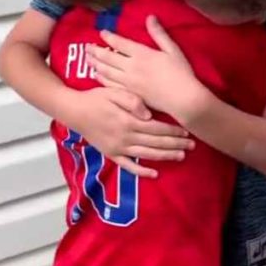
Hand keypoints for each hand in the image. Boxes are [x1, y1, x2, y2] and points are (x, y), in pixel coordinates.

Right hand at [67, 87, 193, 177]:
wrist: (73, 111)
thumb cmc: (95, 98)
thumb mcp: (113, 92)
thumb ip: (132, 101)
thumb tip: (149, 114)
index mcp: (128, 121)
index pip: (157, 128)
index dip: (173, 130)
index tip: (187, 131)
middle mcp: (125, 137)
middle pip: (156, 142)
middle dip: (176, 144)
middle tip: (192, 145)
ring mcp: (118, 148)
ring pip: (147, 155)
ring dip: (165, 156)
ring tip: (181, 156)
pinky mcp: (111, 154)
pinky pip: (128, 166)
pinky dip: (141, 171)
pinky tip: (155, 174)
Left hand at [87, 15, 208, 123]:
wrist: (183, 99)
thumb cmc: (181, 73)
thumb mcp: (173, 50)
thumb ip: (159, 34)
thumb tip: (150, 17)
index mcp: (142, 54)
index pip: (120, 43)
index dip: (109, 37)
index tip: (101, 33)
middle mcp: (131, 67)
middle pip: (108, 57)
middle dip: (96, 51)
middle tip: (86, 47)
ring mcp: (128, 82)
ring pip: (106, 71)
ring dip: (95, 64)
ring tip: (87, 59)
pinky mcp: (129, 94)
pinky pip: (110, 85)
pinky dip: (101, 79)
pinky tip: (96, 76)